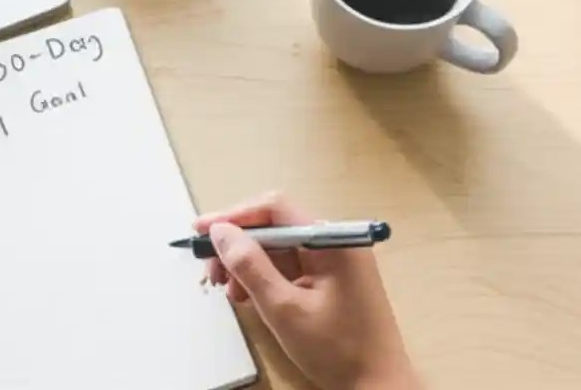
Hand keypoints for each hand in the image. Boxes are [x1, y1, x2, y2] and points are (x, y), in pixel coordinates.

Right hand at [196, 193, 418, 389]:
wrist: (380, 388)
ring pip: (279, 249)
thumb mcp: (284, 309)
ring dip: (248, 265)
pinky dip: (265, 279)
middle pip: (275, 227)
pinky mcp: (331, 282)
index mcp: (332, 241)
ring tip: (230, 292)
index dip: (234, 216)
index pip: (275, 209)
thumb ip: (250, 267)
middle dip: (238, 246)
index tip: (200, 232)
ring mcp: (335, 263)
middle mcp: (335, 243)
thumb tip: (220, 232)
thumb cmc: (337, 350)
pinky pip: (290, 267)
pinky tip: (250, 298)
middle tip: (211, 272)